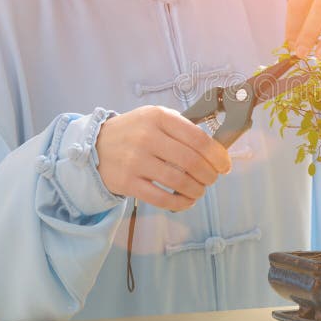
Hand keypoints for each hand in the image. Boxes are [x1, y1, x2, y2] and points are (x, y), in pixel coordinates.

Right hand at [96, 105, 231, 210]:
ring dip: (197, 190)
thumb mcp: (156, 117)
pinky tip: (187, 201)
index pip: (198, 138)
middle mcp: (147, 136)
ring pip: (178, 181)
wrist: (95, 145)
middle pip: (191, 161)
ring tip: (200, 190)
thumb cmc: (134, 131)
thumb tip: (216, 148)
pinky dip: (180, 203)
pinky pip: (161, 198)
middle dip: (210, 174)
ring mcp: (135, 160)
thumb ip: (183, 127)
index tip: (224, 165)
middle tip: (213, 178)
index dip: (217, 155)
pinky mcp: (127, 182)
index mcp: (159, 117)